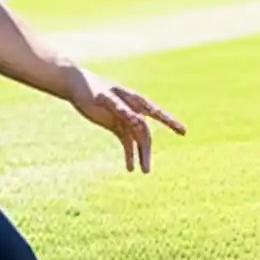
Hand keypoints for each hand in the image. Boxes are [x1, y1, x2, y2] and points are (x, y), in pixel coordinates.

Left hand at [69, 68, 186, 173]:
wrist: (75, 86)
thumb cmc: (90, 89)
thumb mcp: (104, 98)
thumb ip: (120, 108)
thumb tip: (137, 120)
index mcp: (134, 101)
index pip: (156, 113)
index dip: (170, 122)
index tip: (183, 131)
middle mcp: (133, 111)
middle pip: (145, 134)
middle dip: (147, 151)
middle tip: (146, 170)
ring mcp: (125, 119)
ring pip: (137, 140)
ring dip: (139, 155)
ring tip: (142, 172)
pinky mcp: (116, 125)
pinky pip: (126, 142)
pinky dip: (129, 154)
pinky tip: (129, 168)